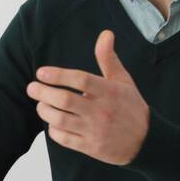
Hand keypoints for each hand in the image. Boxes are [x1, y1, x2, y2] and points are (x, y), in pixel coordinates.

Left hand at [27, 30, 149, 165]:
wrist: (147, 141)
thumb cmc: (130, 106)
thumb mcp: (123, 81)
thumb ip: (109, 58)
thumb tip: (105, 34)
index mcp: (110, 92)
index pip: (80, 80)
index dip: (58, 75)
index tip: (41, 72)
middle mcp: (102, 111)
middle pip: (65, 100)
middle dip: (43, 92)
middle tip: (32, 87)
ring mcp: (96, 130)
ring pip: (60, 119)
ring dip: (45, 110)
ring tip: (41, 103)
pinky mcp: (91, 147)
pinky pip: (63, 138)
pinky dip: (53, 129)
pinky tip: (52, 122)